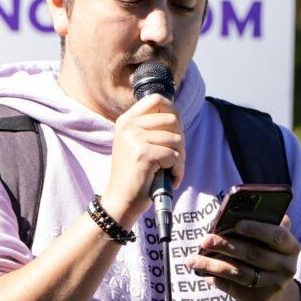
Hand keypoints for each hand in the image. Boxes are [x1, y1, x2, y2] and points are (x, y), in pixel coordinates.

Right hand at [103, 94, 184, 226]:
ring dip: (179, 158)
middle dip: (180, 141)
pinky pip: (175, 156)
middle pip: (172, 120)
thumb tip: (176, 115)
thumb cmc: (135, 174)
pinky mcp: (143, 153)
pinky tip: (171, 178)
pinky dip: (178, 170)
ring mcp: (134, 138)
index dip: (173, 113)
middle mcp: (128, 125)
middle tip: (173, 158)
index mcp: (126, 120)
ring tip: (170, 170)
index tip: (174, 132)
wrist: (121, 200)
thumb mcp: (138, 144)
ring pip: (176, 139)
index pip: (157, 99)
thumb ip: (152, 128)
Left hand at [190, 218, 300, 300]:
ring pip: (240, 273)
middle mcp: (286, 267)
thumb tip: (225, 218)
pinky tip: (203, 273)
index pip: (277, 235)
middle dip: (227, 246)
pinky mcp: (260, 300)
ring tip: (193, 260)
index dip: (257, 229)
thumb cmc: (267, 255)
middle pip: (253, 254)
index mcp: (291, 247)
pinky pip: (234, 288)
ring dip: (213, 265)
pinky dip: (217, 279)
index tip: (237, 224)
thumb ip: (260, 226)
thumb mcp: (270, 242)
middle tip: (206, 240)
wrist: (274, 292)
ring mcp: (274, 285)